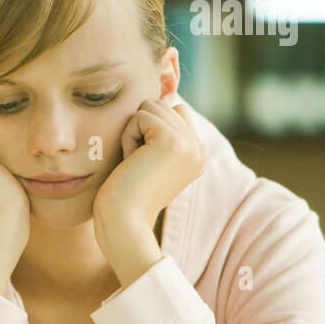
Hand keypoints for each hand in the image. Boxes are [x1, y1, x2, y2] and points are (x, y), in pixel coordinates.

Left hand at [92, 98, 207, 239]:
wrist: (124, 224)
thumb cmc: (125, 195)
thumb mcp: (149, 160)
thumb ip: (158, 134)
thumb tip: (153, 99)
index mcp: (198, 153)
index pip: (173, 111)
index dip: (148, 128)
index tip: (143, 162)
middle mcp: (200, 148)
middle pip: (161, 105)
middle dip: (139, 130)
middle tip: (138, 164)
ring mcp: (190, 143)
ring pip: (150, 107)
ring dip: (132, 133)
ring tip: (135, 163)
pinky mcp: (172, 140)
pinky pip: (139, 116)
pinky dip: (127, 137)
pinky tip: (131, 163)